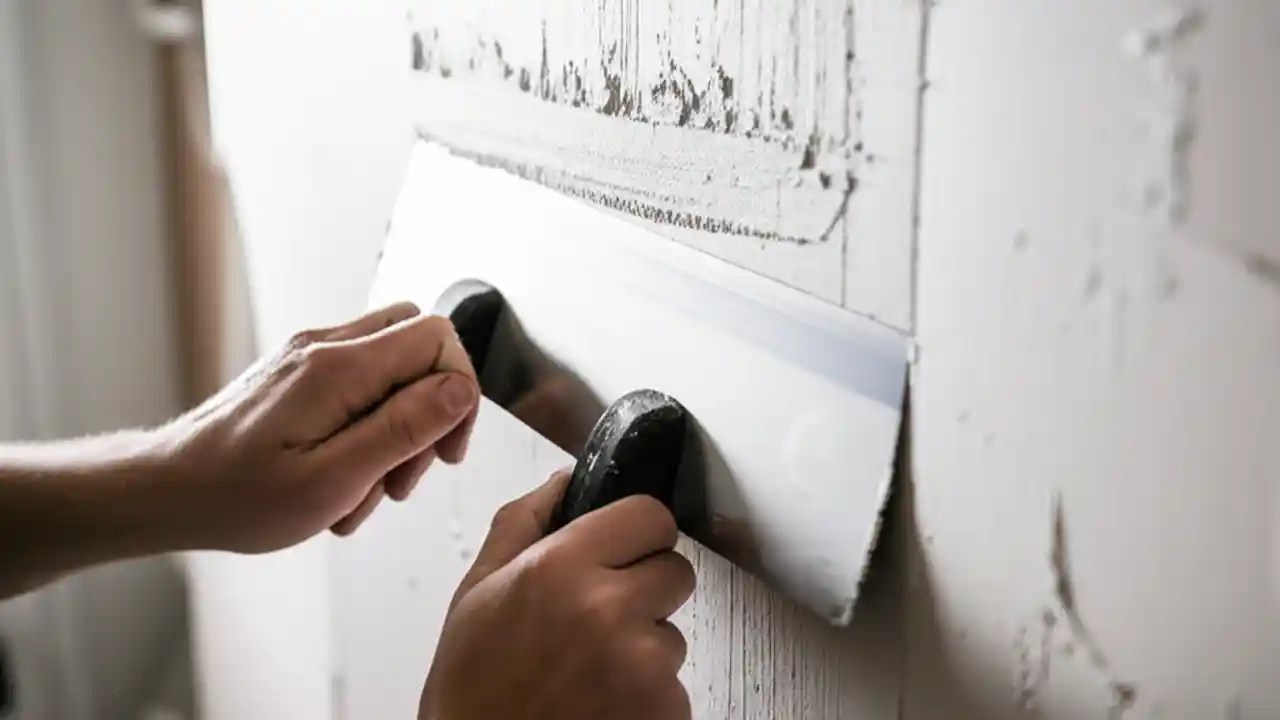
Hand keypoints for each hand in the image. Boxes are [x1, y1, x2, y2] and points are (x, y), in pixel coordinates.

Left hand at [161, 302, 479, 552]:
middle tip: (408, 473)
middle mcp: (324, 347)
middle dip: (432, 408)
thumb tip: (460, 389)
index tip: (446, 449)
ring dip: (399, 427)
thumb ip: (403, 429)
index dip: (460, 390)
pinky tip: (345, 477)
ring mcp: (310, 357)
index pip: (436, 336)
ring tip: (370, 487)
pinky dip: (369, 428)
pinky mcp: (299, 375)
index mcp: (338, 367)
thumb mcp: (333, 479)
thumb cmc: (238, 496)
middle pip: (418, 343)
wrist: (167, 492)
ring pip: (392, 366)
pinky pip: (360, 384)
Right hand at [420, 471, 694, 719]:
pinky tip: (601, 701)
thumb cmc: (472, 687)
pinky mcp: (664, 710)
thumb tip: (564, 481)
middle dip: (647, 589)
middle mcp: (608, 611)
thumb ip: (525, 522)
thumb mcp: (478, 590)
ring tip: (589, 670)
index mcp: (560, 568)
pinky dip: (648, 695)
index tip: (624, 550)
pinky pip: (676, 685)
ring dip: (645, 648)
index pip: (651, 515)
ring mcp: (642, 665)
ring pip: (675, 633)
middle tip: (600, 618)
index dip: (638, 532)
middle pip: (676, 570)